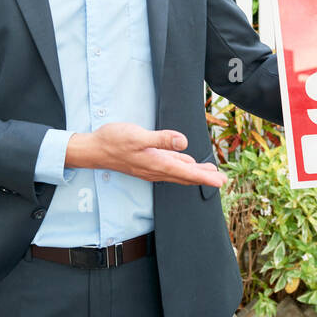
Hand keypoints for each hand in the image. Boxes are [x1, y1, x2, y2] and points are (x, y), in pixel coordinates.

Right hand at [66, 122, 226, 187]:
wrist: (94, 150)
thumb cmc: (114, 141)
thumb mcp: (138, 136)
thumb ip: (161, 139)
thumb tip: (183, 142)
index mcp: (157, 163)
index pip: (187, 172)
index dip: (206, 177)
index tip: (221, 181)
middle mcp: (156, 169)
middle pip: (186, 175)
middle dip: (205, 177)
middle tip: (222, 180)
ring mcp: (151, 167)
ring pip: (178, 172)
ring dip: (195, 173)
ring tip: (210, 173)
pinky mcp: (146, 163)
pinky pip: (169, 168)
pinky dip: (182, 167)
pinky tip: (186, 163)